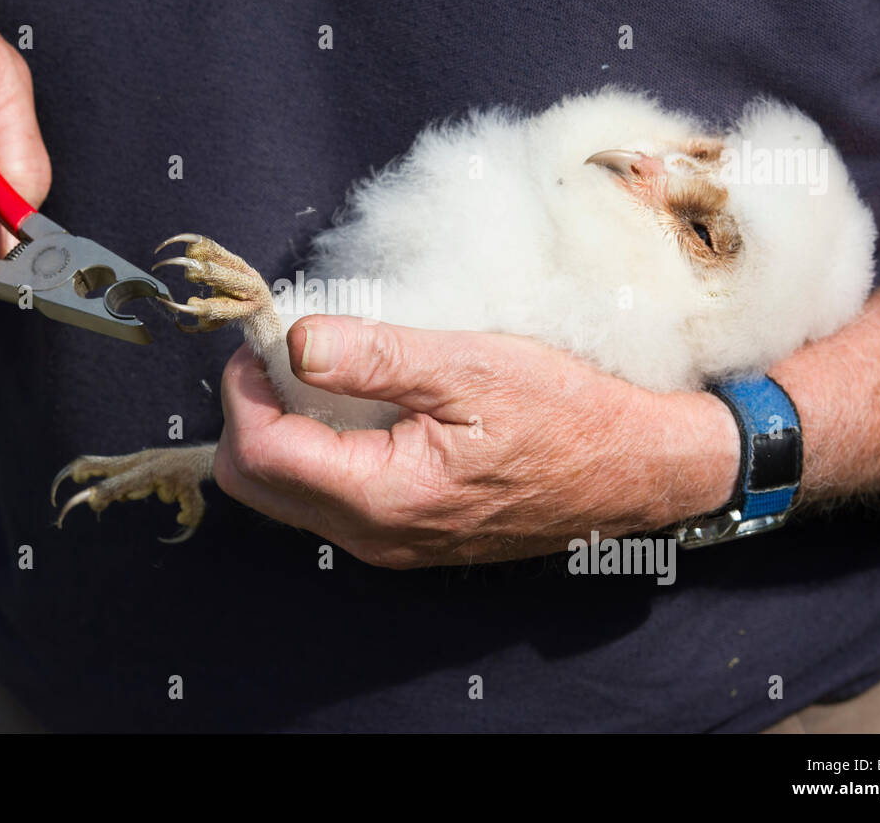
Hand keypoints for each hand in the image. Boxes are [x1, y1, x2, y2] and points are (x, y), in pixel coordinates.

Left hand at [214, 316, 739, 567]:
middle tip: (279, 353)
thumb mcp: (471, 367)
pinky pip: (327, 501)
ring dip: (280, 430)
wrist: (635, 470)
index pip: (261, 450)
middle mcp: (374, 536)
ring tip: (316, 373)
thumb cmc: (566, 413)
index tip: (264, 335)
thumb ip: (375, 357)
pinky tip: (352, 407)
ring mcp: (388, 544)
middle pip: (256, 483)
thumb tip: (295, 342)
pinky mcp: (404, 537)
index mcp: (384, 495)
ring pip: (286, 495)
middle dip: (248, 412)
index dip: (244, 387)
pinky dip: (316, 451)